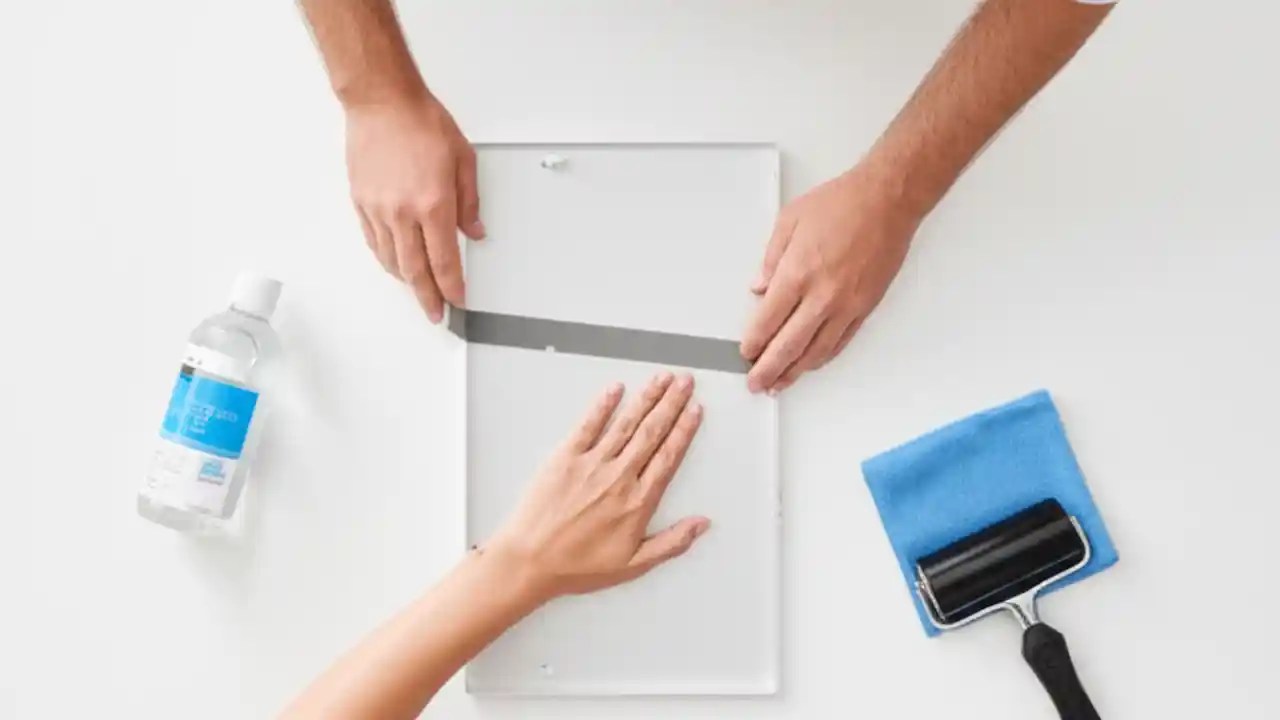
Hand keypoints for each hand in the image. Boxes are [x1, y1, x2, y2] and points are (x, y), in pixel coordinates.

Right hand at [345, 94, 483, 322]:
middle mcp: (403, 213)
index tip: (458, 301)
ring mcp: (378, 209)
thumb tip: (474, 231)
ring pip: (392, 260)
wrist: (382, 102)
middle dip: (428, 297)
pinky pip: (374, 242)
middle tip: (435, 314)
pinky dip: (387, 259)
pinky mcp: (361, 202)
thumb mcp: (463, 159)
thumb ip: (469, 201)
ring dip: (407, 281)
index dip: (452, 287)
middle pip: (416, 270)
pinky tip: (395, 265)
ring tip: (419, 291)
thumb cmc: (422, 122)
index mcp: (433, 204)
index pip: (445, 261)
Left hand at [488, 372, 709, 600]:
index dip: (684, 430)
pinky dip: (603, 405)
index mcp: (637, 502)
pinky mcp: (564, 458)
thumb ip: (672, 542)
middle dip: (671, 403)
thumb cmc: (577, 567)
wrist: (529, 561)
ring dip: (646, 397)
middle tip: (685, 381)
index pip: (669, 456)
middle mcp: (618, 477)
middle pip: (652, 432)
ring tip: (662, 378)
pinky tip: (616, 389)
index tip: (695, 410)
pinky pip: (588, 425)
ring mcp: (591, 464)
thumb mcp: (633, 564)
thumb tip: (701, 524)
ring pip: (626, 423)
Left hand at [741, 165, 919, 393]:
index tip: (745, 352)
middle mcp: (822, 295)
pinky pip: (840, 342)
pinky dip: (822, 358)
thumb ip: (770, 259)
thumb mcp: (789, 220)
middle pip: (789, 346)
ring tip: (779, 384)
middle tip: (756, 382)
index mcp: (797, 273)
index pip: (767, 321)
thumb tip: (758, 287)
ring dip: (795, 372)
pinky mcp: (865, 307)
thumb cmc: (842, 204)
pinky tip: (811, 364)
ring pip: (816, 351)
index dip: (753, 343)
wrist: (887, 201)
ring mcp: (846, 305)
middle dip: (768, 369)